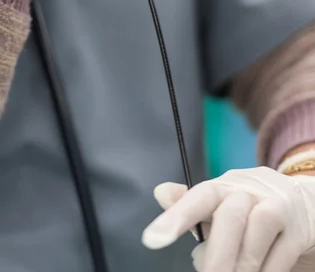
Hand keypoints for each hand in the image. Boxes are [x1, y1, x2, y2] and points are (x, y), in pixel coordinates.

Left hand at [142, 167, 314, 271]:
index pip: (198, 197)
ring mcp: (276, 209)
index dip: (175, 217)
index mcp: (223, 187)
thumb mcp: (219, 203)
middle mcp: (249, 192)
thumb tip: (160, 192)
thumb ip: (189, 203)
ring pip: (255, 238)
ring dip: (241, 268)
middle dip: (216, 255)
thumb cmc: (248, 207)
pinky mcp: (298, 230)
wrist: (300, 200)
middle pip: (229, 219)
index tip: (152, 240)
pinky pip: (280, 257)